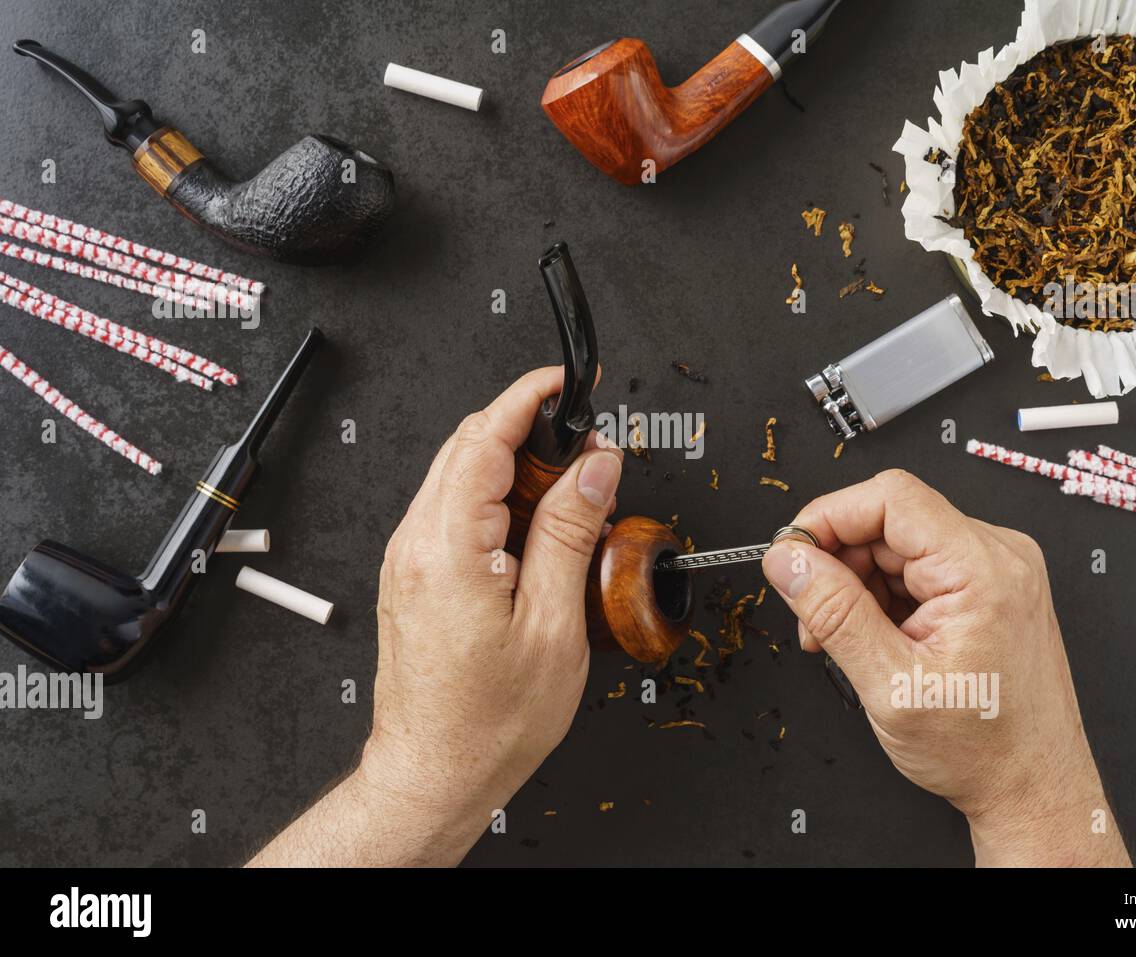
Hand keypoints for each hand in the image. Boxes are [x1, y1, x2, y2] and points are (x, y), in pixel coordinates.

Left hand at [249, 367, 621, 865]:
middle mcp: (415, 545)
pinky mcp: (414, 577)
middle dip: (527, 429)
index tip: (566, 381)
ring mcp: (408, 560)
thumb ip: (570, 532)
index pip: (484, 437)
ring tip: (570, 495)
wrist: (435, 773)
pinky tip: (534, 529)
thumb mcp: (553, 625)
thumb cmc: (486, 721)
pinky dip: (497, 500)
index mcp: (447, 548)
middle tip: (586, 447)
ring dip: (515, 467)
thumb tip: (593, 468)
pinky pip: (454, 512)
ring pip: (460, 477)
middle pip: (468, 447)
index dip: (529, 397)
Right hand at [761, 469, 1128, 866]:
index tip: (791, 555)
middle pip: (889, 521)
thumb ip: (833, 613)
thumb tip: (787, 560)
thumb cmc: (984, 751)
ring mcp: (995, 571)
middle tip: (813, 621)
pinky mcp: (987, 588)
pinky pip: (917, 569)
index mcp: (982, 569)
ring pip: (897, 546)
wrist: (1034, 791)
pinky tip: (872, 640)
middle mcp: (997, 557)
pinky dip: (881, 599)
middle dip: (837, 565)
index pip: (890, 498)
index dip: (828, 518)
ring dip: (855, 586)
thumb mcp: (890, 684)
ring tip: (841, 643)